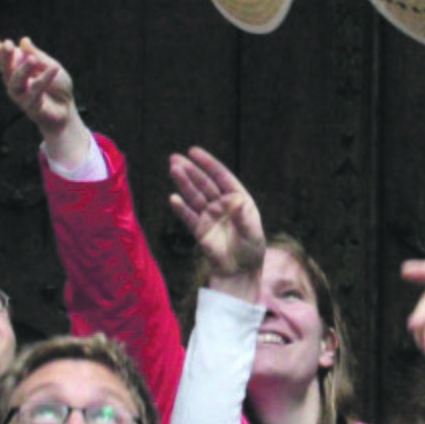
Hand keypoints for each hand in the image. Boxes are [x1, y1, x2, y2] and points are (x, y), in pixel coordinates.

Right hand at [0, 34, 77, 142]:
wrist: (67, 109)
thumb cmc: (57, 86)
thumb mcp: (51, 65)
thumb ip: (37, 55)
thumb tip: (24, 40)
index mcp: (18, 71)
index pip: (4, 61)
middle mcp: (16, 83)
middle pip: (6, 70)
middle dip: (5, 57)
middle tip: (7, 45)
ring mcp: (21, 96)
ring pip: (16, 82)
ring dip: (22, 70)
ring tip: (31, 59)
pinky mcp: (31, 107)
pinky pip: (36, 93)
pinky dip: (45, 79)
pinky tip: (54, 68)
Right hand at [169, 147, 264, 285]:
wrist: (239, 271)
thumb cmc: (251, 250)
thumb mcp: (252, 233)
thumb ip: (243, 216)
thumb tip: (236, 200)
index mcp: (239, 199)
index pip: (222, 177)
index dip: (208, 163)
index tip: (193, 151)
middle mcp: (223, 205)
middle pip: (204, 184)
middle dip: (191, 170)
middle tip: (174, 158)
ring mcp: (210, 216)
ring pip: (194, 196)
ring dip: (183, 183)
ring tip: (172, 169)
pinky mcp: (199, 230)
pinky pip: (188, 216)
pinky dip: (181, 208)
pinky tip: (173, 198)